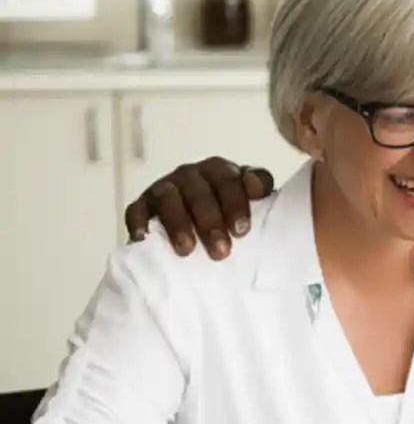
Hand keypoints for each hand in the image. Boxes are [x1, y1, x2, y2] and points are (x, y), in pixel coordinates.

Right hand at [123, 156, 274, 259]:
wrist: (200, 236)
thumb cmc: (232, 223)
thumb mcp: (255, 212)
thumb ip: (266, 202)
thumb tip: (262, 192)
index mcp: (223, 172)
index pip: (231, 179)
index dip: (236, 203)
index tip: (242, 230)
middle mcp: (193, 175)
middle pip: (200, 190)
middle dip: (210, 221)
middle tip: (221, 251)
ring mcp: (166, 188)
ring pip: (168, 197)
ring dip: (178, 223)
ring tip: (187, 250)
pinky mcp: (142, 204)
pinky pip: (136, 209)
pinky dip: (140, 223)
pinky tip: (145, 240)